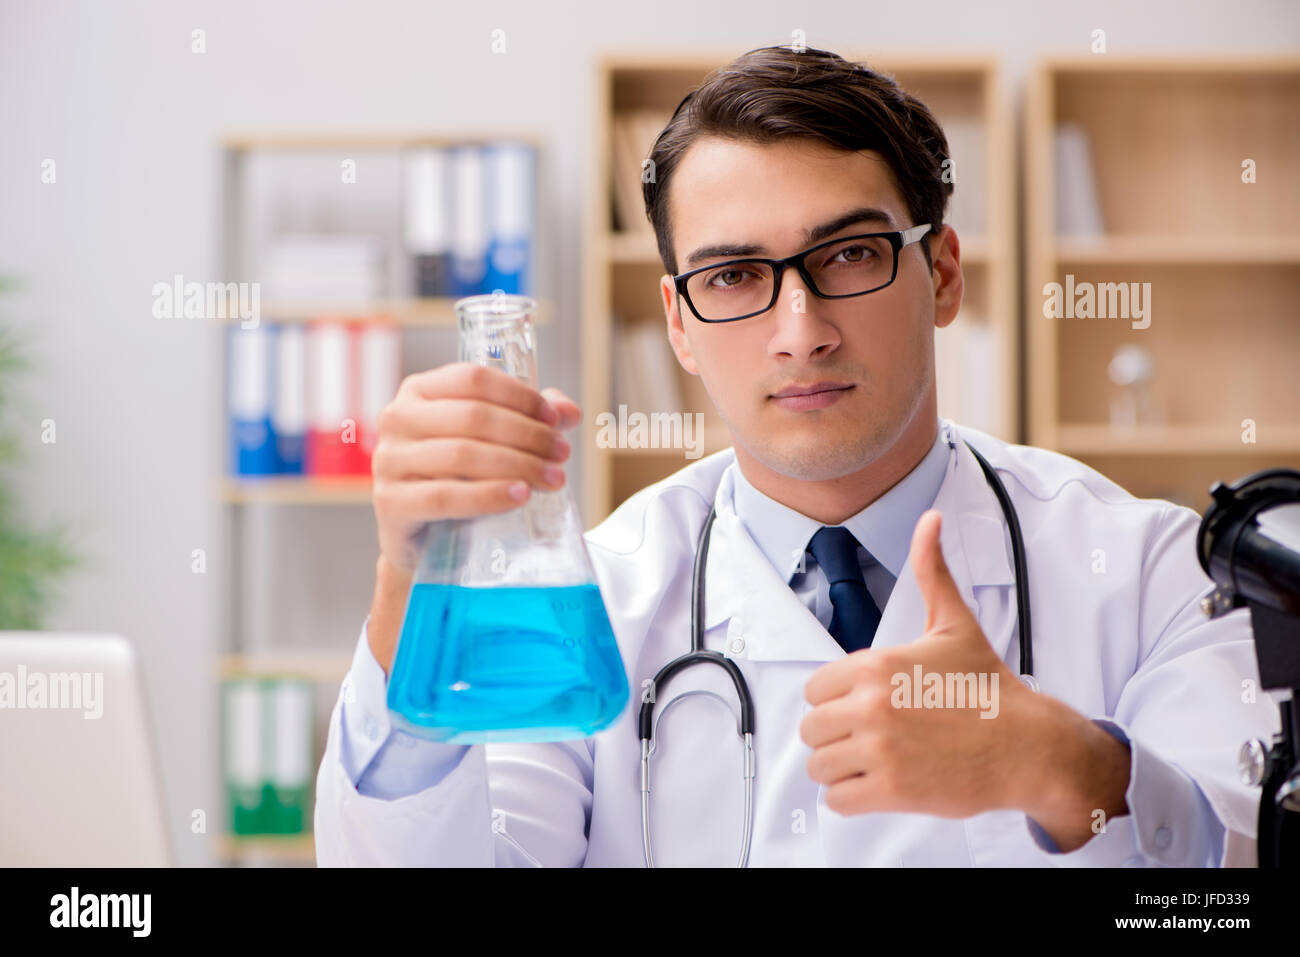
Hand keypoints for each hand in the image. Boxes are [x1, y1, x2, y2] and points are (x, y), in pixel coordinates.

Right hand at [371, 362, 581, 575]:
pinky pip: (445, 496)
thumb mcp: (489, 441)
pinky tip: (520, 496)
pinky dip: (488, 495)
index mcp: (419, 390)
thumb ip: (528, 419)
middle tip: (562, 454)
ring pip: (462, 455)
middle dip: (528, 435)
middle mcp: (397, 418)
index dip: (520, 396)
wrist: (420, 536)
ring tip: (552, 478)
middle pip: (473, 417)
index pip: (474, 379)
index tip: (555, 419)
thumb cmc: (457, 477)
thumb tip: (570, 411)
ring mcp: (388, 461)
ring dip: (517, 465)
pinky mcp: (390, 503)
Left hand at [800, 509, 1034, 818]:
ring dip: (840, 768)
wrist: (1027, 745)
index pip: (814, 690)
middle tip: (868, 738)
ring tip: (871, 762)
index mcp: (875, 666)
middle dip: (834, 735)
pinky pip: (837, 800)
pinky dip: (850, 797)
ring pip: (819, 766)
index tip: (865, 705)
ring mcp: (880, 751)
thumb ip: (932, 571)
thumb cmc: (987, 686)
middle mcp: (871, 706)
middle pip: (811, 729)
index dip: (836, 700)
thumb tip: (930, 519)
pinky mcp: (891, 791)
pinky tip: (876, 786)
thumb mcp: (955, 624)